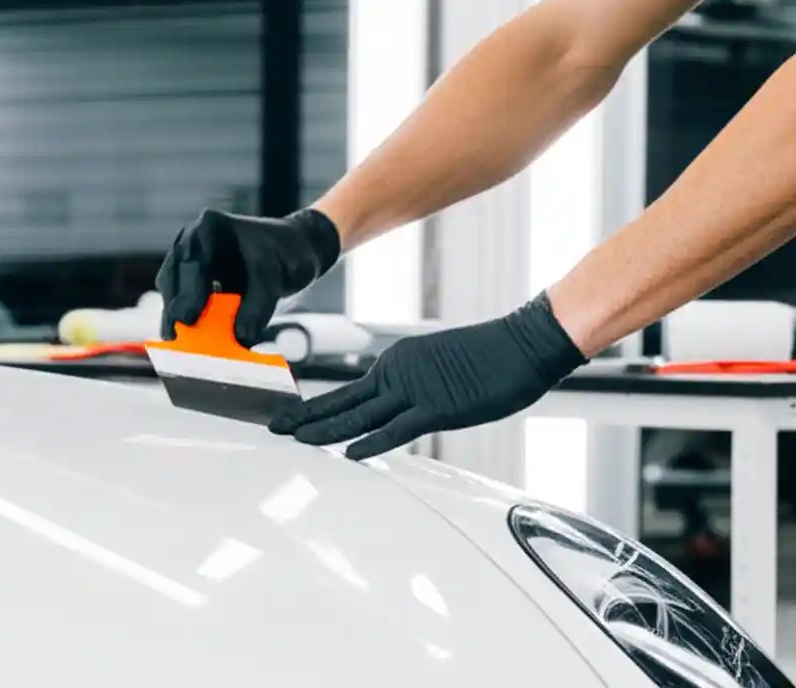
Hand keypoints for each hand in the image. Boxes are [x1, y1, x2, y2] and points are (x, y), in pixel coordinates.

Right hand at [155, 209, 339, 346]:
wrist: (295, 251)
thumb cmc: (286, 254)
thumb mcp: (276, 277)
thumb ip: (259, 306)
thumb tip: (242, 339)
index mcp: (211, 227)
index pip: (193, 262)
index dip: (189, 292)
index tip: (188, 319)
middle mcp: (193, 240)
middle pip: (172, 276)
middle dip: (175, 307)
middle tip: (176, 337)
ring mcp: (190, 260)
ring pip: (172, 290)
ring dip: (177, 315)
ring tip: (180, 342)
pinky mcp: (193, 282)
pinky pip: (183, 302)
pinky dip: (190, 320)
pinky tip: (194, 339)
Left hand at [269, 293, 586, 459]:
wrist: (524, 342)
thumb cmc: (492, 361)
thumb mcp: (444, 377)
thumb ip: (418, 395)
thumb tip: (408, 412)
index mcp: (396, 366)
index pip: (348, 395)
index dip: (315, 409)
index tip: (289, 418)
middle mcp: (397, 374)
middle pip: (342, 403)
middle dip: (304, 417)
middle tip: (271, 427)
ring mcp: (415, 390)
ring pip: (359, 415)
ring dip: (324, 429)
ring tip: (292, 438)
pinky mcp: (438, 407)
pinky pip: (399, 429)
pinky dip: (373, 441)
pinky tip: (349, 452)